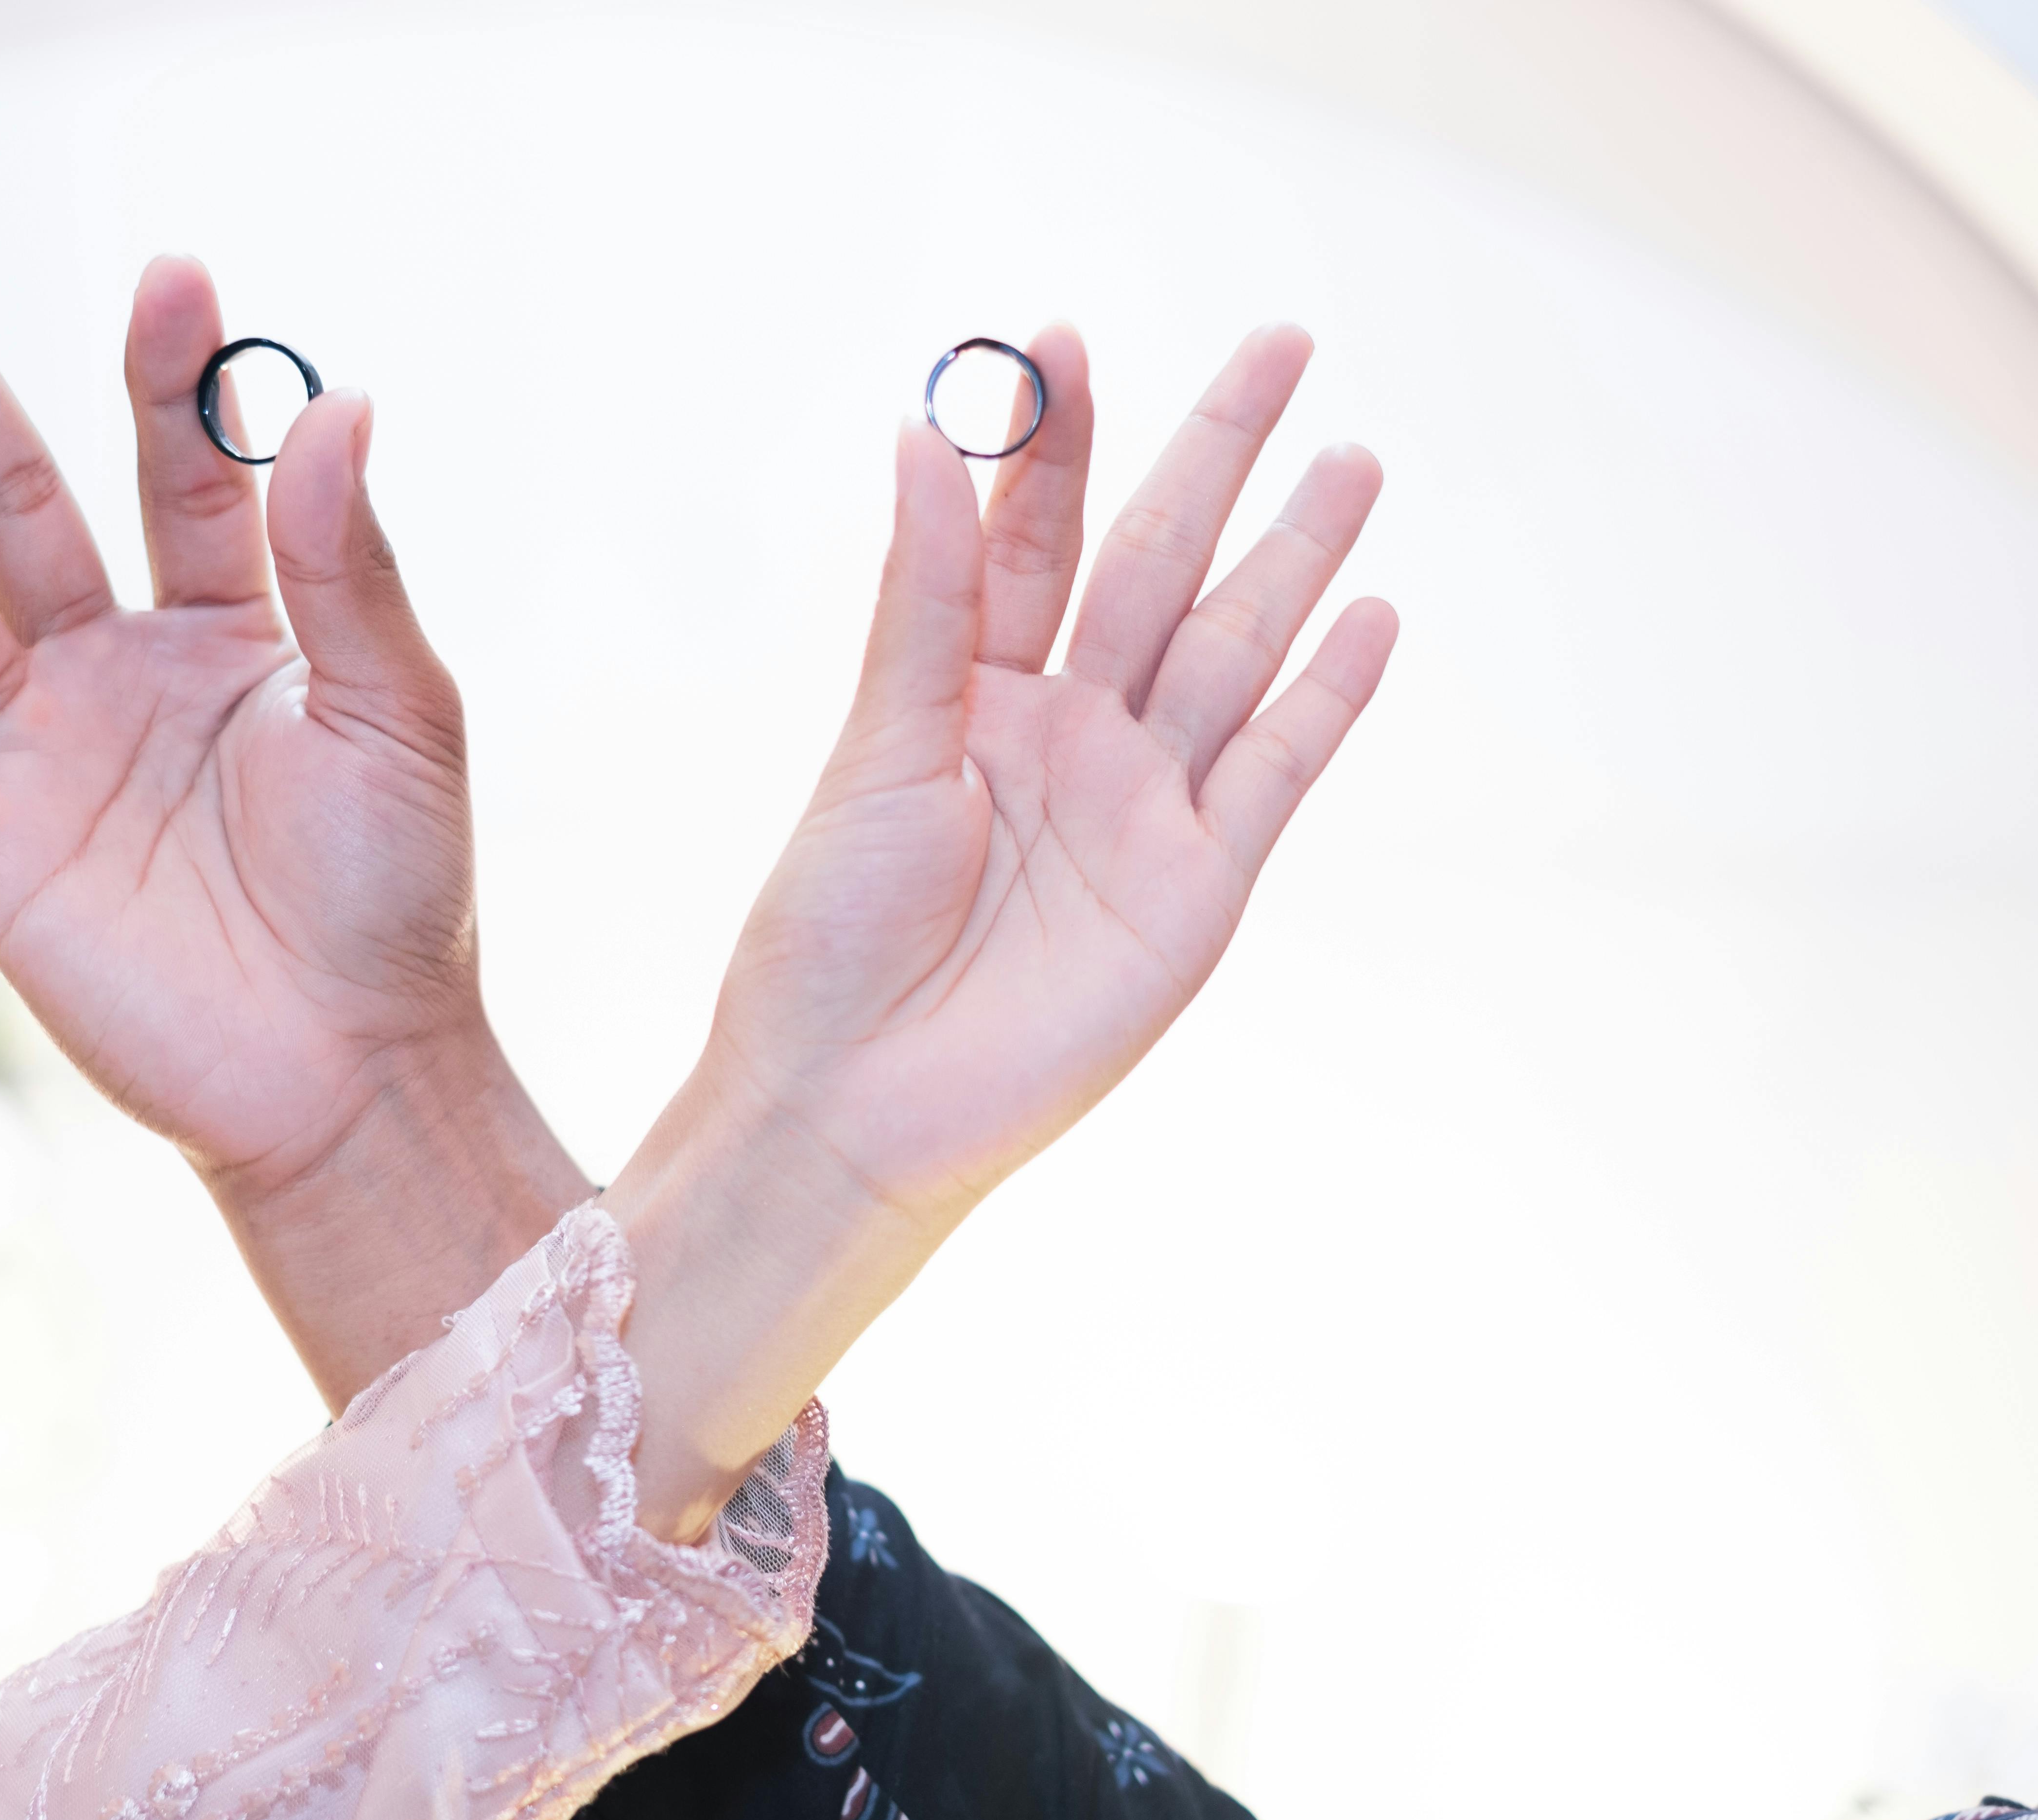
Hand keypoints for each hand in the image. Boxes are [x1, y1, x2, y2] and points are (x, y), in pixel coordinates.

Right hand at [0, 233, 583, 1405]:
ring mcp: (37, 754)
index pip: (185, 474)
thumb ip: (352, 572)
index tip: (173, 277)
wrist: (348, 1075)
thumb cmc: (396, 898)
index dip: (172, 380)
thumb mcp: (401, 719)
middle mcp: (116, 668)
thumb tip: (343, 403)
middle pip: (13, 499)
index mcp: (231, 628)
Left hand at [607, 325, 1396, 1534]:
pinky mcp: (1197, 888)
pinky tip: (1371, 615)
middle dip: (1215, 455)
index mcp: (972, 695)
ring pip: (1232, 647)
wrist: (855, 1102)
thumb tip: (921, 435)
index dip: (1054, 438)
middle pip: (1156, 564)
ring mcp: (1141, 807)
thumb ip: (924, 603)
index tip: (1063, 334)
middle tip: (1283, 341)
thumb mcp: (877, 749)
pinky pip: (1275, 771)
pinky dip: (1325, 699)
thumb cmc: (831, 935)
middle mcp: (1068, 735)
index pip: (1032, 535)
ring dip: (1294, 555)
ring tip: (1351, 456)